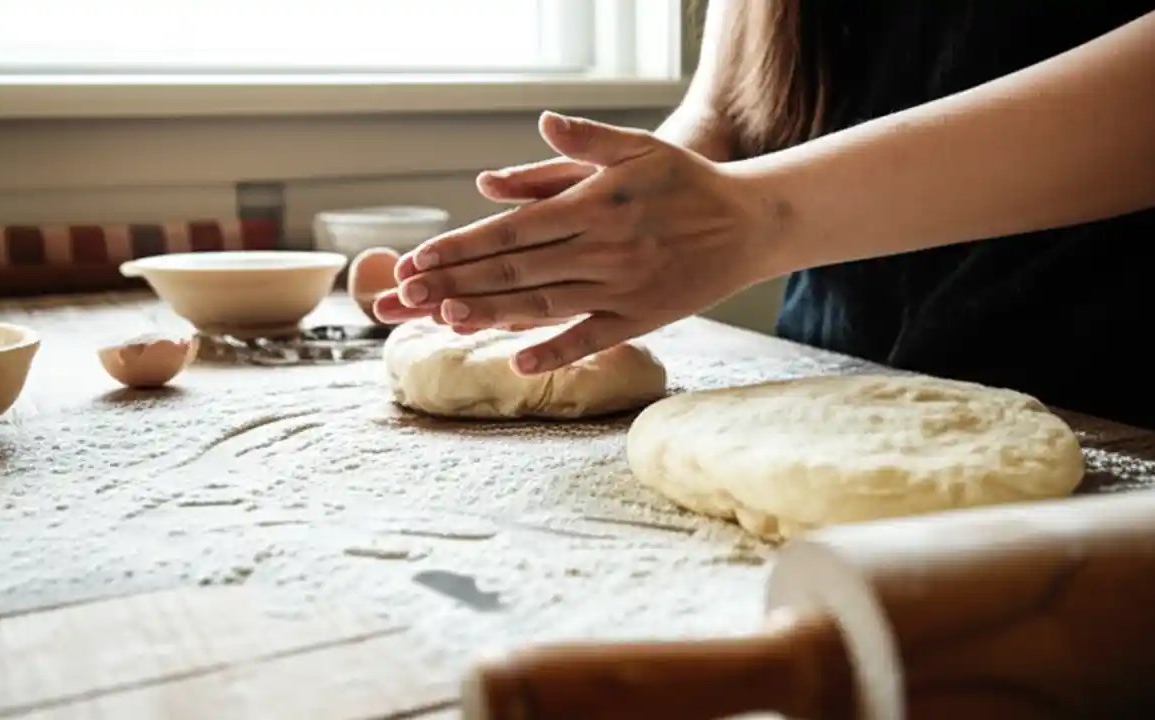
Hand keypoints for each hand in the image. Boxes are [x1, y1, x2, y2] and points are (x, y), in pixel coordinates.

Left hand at [374, 111, 783, 373]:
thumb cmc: (684, 181)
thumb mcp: (638, 147)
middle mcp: (602, 250)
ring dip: (486, 313)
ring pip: (541, 305)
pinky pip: (589, 339)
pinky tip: (516, 363)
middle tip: (407, 295)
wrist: (747, 224)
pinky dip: (553, 351)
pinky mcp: (639, 319)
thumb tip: (541, 126)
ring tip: (438, 321)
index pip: (514, 229)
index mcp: (595, 205)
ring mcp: (619, 289)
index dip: (464, 245)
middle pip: (515, 270)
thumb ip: (585, 142)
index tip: (421, 257)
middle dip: (456, 281)